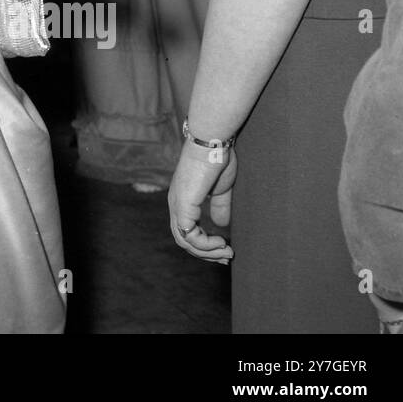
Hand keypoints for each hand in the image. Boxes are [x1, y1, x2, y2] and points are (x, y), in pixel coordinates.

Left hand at [168, 142, 236, 262]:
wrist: (212, 144)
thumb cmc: (216, 160)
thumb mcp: (220, 189)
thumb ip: (219, 206)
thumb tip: (221, 224)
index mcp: (182, 200)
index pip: (186, 231)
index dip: (205, 245)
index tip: (226, 249)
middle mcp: (175, 204)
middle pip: (183, 240)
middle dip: (206, 253)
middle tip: (227, 257)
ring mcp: (177, 204)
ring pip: (185, 241)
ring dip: (208, 252)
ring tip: (227, 251)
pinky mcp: (183, 204)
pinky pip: (188, 235)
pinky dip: (205, 244)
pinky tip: (221, 241)